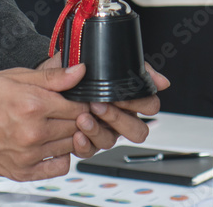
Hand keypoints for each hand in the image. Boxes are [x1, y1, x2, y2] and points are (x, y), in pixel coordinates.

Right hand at [0, 65, 90, 180]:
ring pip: (70, 146)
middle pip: (77, 126)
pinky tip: (51, 145)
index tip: (79, 97)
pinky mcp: (21, 171)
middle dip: (78, 116)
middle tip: (68, 109)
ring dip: (71, 135)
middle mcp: (32, 132)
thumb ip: (50, 76)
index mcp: (32, 105)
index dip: (83, 100)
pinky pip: (57, 168)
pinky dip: (60, 157)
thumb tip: (78, 71)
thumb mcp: (12, 76)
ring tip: (57, 124)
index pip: (78, 105)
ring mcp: (28, 155)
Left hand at [38, 57, 169, 158]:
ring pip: (112, 142)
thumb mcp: (104, 60)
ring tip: (83, 118)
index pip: (150, 106)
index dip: (139, 103)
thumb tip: (164, 82)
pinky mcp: (86, 142)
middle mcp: (120, 118)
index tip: (122, 94)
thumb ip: (137, 69)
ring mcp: (104, 131)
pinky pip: (90, 151)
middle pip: (137, 131)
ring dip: (98, 131)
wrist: (49, 79)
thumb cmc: (77, 67)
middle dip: (118, 119)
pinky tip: (77, 134)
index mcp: (130, 99)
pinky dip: (84, 144)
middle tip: (99, 105)